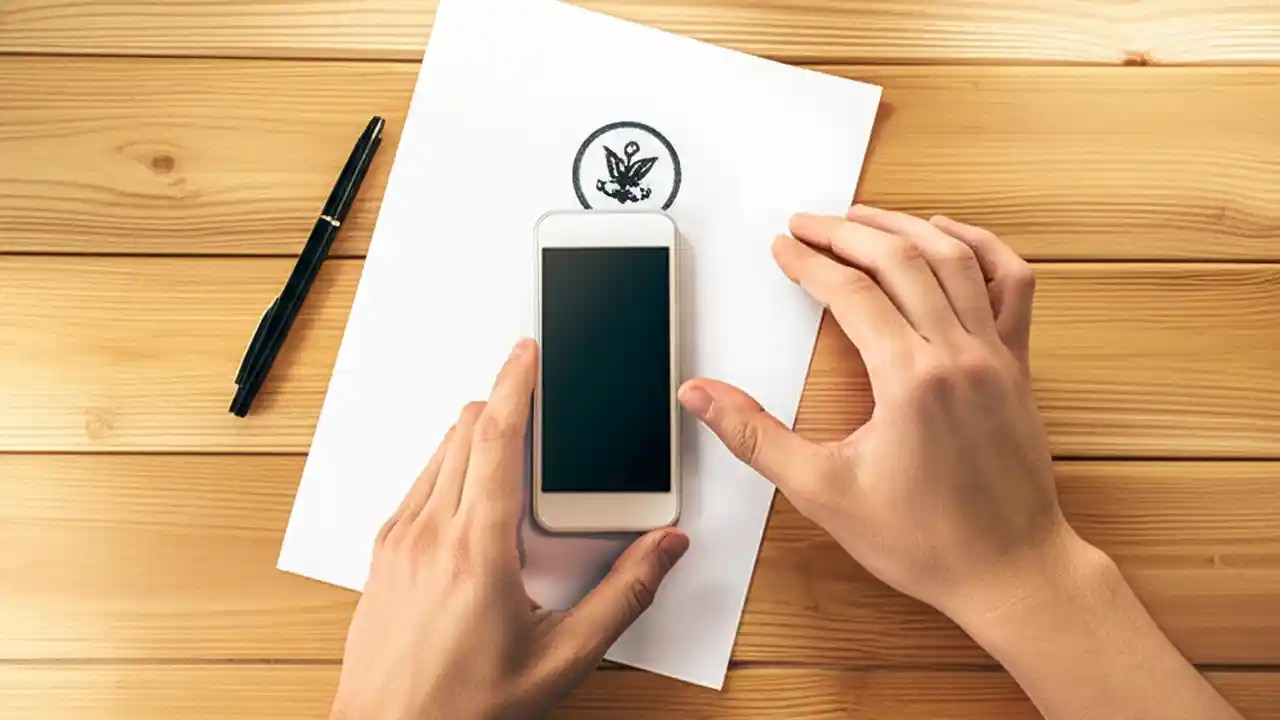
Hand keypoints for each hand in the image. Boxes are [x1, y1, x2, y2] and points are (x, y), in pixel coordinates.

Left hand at [332, 339, 688, 719]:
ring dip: (474, 435)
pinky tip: (471, 498)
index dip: (516, 383)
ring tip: (511, 447)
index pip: (498, 437)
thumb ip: (624, 596)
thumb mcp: (564, 659)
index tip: (528, 354)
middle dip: (502, 403)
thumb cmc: (464, 707)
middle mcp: (430, 533)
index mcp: (477, 548)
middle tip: (533, 396)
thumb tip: (664, 549)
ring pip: (438, 453)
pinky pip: (418, 485)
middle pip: (466, 431)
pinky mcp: (381, 555)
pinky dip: (448, 469)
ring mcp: (398, 541)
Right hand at [678, 206, 1087, 625]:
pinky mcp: (1018, 365)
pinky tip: (949, 235)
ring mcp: (996, 354)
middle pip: (899, 258)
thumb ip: (756, 437)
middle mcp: (958, 353)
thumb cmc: (927, 541)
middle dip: (845, 230)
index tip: (782, 247)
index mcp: (909, 378)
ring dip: (904, 226)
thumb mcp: (823, 491)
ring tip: (862, 216)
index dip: (808, 261)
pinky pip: (1012, 283)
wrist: (1010, 573)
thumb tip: (703, 397)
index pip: (850, 290)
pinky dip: (981, 246)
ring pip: (953, 257)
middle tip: (807, 223)